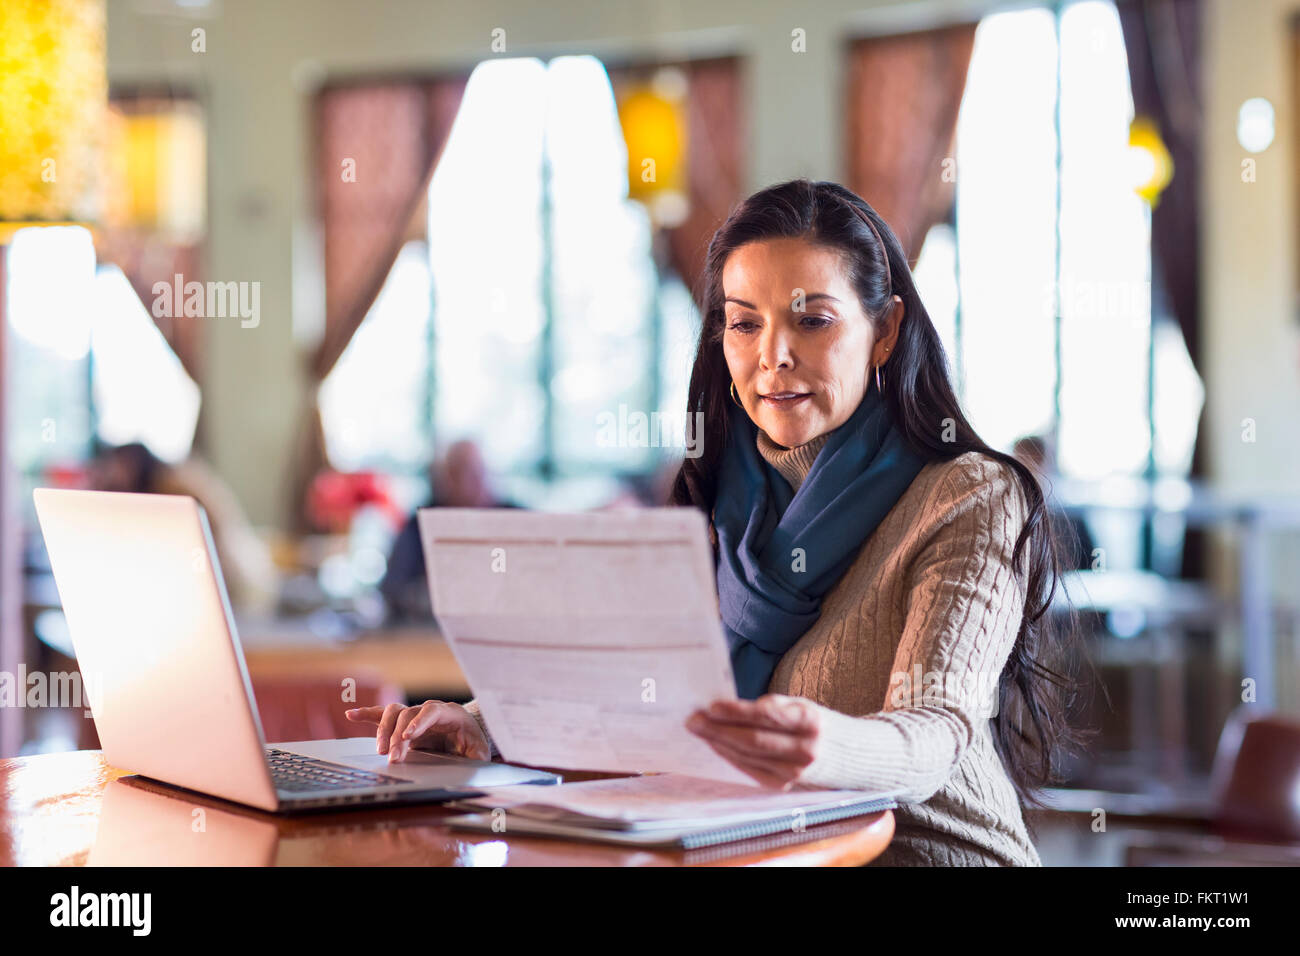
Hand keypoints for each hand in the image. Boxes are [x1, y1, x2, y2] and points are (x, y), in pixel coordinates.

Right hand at [344, 701, 490, 762]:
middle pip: (408, 714)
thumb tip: (474, 765)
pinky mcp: (403, 722)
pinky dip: (367, 714)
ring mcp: (415, 714)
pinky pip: (383, 715)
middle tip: (394, 758)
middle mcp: (430, 710)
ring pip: (394, 713)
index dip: (419, 722)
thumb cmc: (473, 743)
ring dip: (384, 729)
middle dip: (398, 736)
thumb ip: (477, 758)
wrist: (467, 735)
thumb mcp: (480, 752)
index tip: (407, 737)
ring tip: (381, 750)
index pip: (432, 711)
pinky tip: (352, 715)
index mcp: (450, 714)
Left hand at [685, 694, 822, 788]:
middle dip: (718, 729)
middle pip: (753, 740)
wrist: (835, 753)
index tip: (712, 706)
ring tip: (698, 729)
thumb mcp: (797, 704)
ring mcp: (794, 772)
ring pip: (747, 756)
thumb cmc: (807, 722)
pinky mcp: (782, 785)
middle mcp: (805, 750)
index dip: (738, 712)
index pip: (767, 716)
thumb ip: (768, 706)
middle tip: (693, 719)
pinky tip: (715, 744)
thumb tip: (727, 708)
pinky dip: (729, 755)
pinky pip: (748, 769)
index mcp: (810, 721)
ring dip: (718, 742)